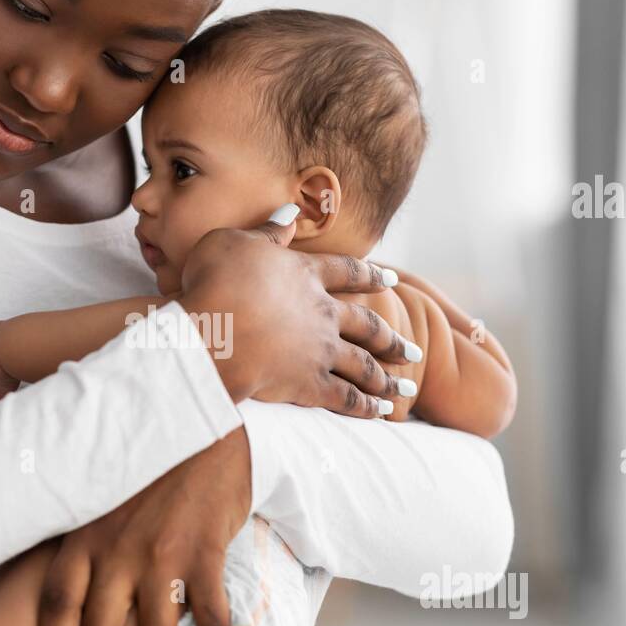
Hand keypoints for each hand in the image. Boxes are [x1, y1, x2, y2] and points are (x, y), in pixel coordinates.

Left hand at [38, 428, 250, 625]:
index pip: (58, 607)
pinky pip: (209, 623)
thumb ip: (85, 531)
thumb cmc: (152, 460)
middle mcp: (115, 549)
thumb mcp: (104, 491)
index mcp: (84, 534)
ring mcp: (160, 554)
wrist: (206, 424)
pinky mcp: (204, 554)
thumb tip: (67, 571)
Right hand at [178, 205, 421, 417]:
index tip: (393, 281)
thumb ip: (268, 231)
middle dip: (392, 339)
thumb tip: (291, 213)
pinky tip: (383, 412)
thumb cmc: (215, 281)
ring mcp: (320, 350)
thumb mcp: (235, 241)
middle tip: (413, 350)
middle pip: (368, 326)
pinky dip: (366, 406)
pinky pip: (345, 397)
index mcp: (307, 275)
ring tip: (409, 386)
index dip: (372, 275)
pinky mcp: (309, 383)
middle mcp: (323, 313)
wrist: (212, 331)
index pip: (349, 272)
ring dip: (388, 377)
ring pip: (364, 365)